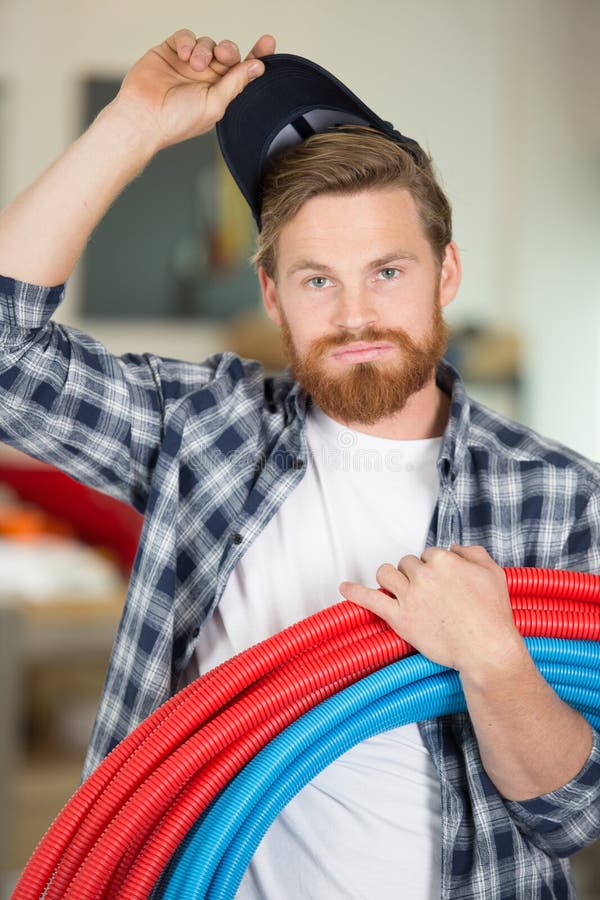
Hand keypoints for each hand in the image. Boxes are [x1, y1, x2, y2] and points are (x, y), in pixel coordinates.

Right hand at [111, 31, 275, 152]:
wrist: (143, 118)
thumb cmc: (177, 121)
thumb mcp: (215, 104)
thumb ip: (236, 83)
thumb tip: (258, 66)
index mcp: (220, 92)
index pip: (243, 71)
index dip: (256, 56)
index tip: (268, 42)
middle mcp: (206, 77)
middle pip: (227, 53)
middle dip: (228, 51)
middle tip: (223, 57)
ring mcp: (187, 64)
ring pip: (207, 43)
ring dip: (204, 50)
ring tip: (194, 64)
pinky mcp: (170, 52)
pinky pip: (185, 36)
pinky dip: (187, 42)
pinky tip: (184, 55)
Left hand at [340, 545, 521, 672]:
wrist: (486, 650)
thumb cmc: (492, 615)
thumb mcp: (492, 572)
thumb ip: (472, 553)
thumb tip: (454, 548)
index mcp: (443, 561)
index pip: (428, 554)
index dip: (433, 568)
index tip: (440, 582)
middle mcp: (423, 575)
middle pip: (406, 563)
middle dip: (414, 574)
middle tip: (426, 592)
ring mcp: (409, 596)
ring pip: (386, 574)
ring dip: (391, 579)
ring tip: (399, 589)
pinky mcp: (399, 617)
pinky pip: (370, 599)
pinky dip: (354, 592)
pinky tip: (344, 588)